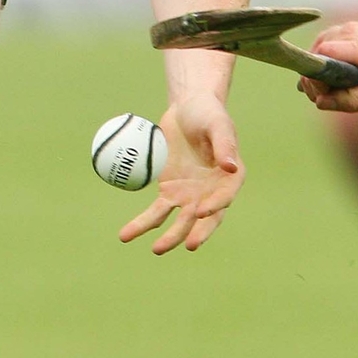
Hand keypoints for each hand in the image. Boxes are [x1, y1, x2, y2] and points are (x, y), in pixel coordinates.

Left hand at [118, 94, 242, 253]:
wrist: (186, 109)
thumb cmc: (207, 113)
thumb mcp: (217, 123)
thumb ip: (224, 144)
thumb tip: (232, 167)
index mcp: (229, 178)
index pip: (225, 196)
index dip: (215, 206)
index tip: (200, 211)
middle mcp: (211, 192)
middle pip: (205, 218)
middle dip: (197, 233)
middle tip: (189, 245)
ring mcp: (189, 196)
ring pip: (179, 222)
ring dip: (169, 237)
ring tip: (156, 249)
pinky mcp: (169, 193)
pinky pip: (156, 212)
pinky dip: (141, 225)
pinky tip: (126, 235)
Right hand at [297, 19, 357, 111]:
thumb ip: (352, 101)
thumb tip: (319, 102)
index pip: (325, 54)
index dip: (317, 76)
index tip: (324, 93)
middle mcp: (349, 32)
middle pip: (314, 56)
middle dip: (314, 81)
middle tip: (329, 96)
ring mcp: (340, 28)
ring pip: (313, 54)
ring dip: (317, 74)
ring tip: (335, 87)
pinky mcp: (334, 30)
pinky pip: (317, 50)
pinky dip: (321, 65)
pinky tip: (335, 75)